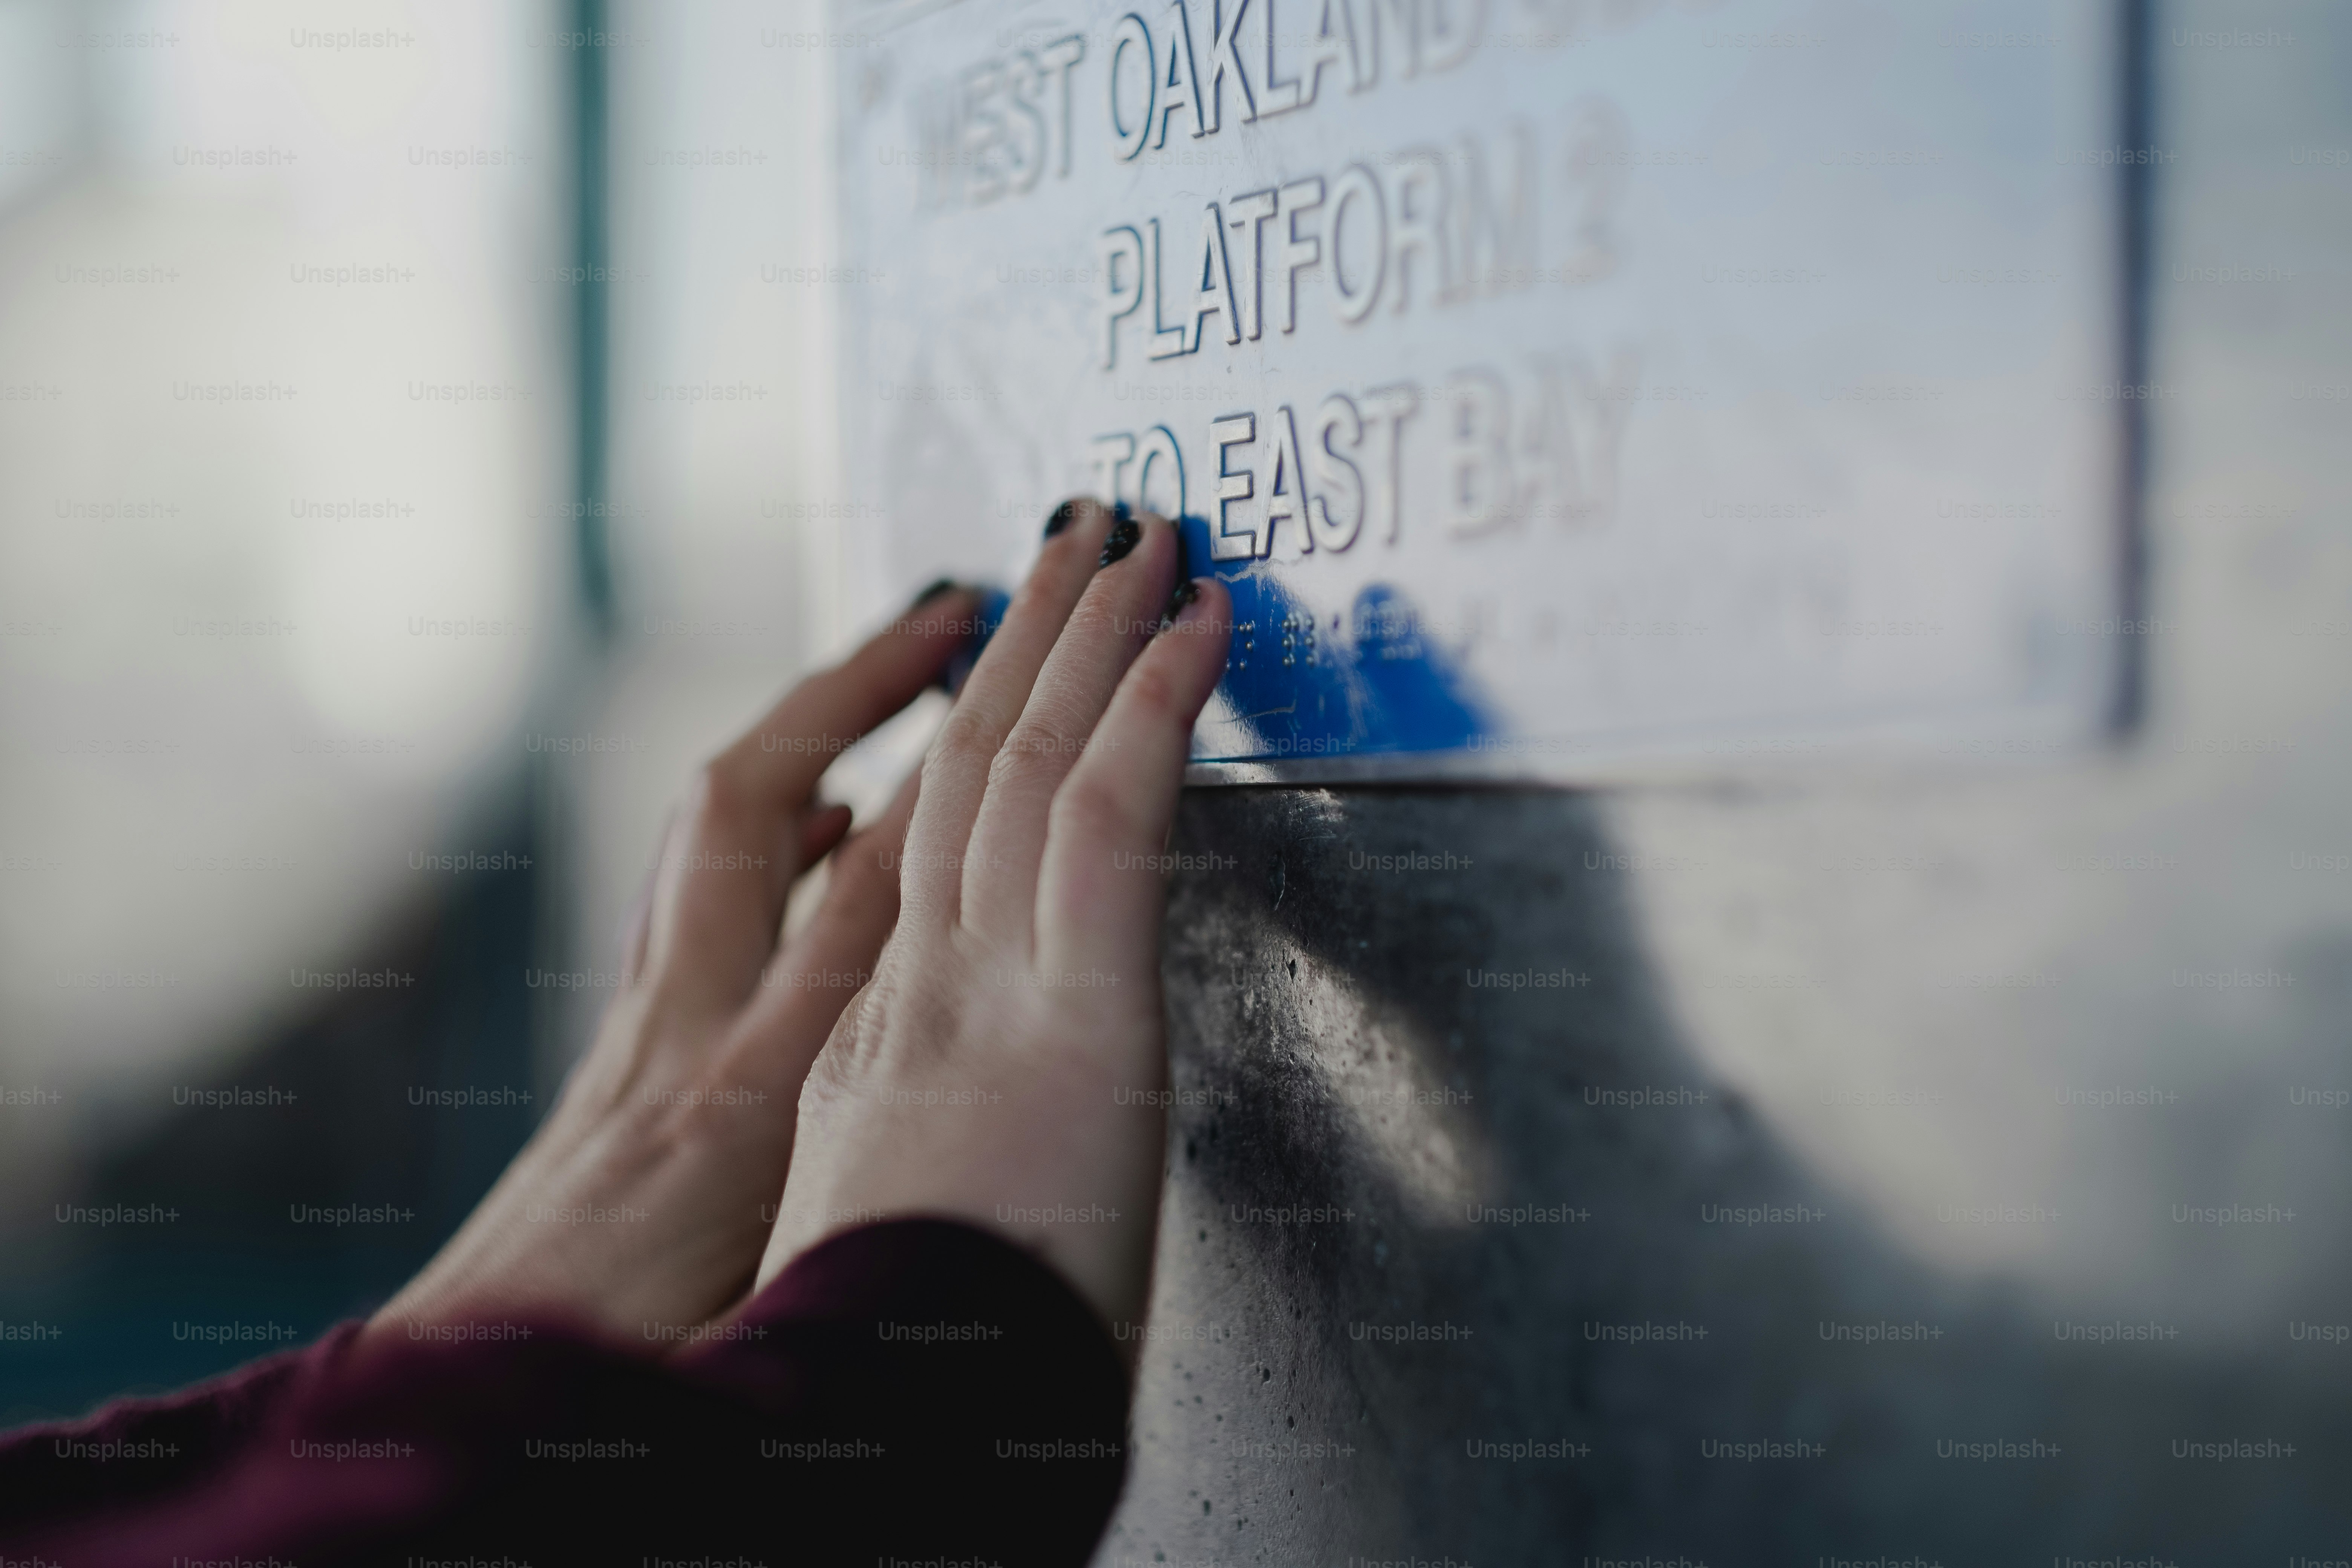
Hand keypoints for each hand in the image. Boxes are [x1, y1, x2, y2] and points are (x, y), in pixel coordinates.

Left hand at [369, 585, 983, 1346]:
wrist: (467, 1400)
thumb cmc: (622, 1367)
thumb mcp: (778, 1283)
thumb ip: (854, 1187)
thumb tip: (947, 1131)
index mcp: (738, 1104)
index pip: (853, 908)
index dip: (941, 797)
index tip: (1024, 707)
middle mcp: (682, 1034)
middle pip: (753, 810)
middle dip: (847, 692)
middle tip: (940, 616)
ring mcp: (648, 1027)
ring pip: (715, 834)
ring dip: (807, 738)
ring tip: (892, 678)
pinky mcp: (632, 1047)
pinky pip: (705, 895)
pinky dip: (773, 834)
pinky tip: (826, 826)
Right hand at [754, 503, 1230, 1336]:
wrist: (888, 1454)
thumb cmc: (905, 1395)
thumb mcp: (891, 1251)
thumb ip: (910, 1177)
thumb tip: (946, 1177)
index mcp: (875, 1059)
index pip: (925, 863)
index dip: (965, 752)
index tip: (1002, 676)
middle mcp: (919, 997)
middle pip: (966, 780)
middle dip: (1021, 650)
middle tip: (1064, 543)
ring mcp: (987, 993)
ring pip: (1029, 765)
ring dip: (1085, 635)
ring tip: (1131, 533)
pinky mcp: (1078, 1014)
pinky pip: (1109, 819)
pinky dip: (1153, 707)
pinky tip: (1192, 622)